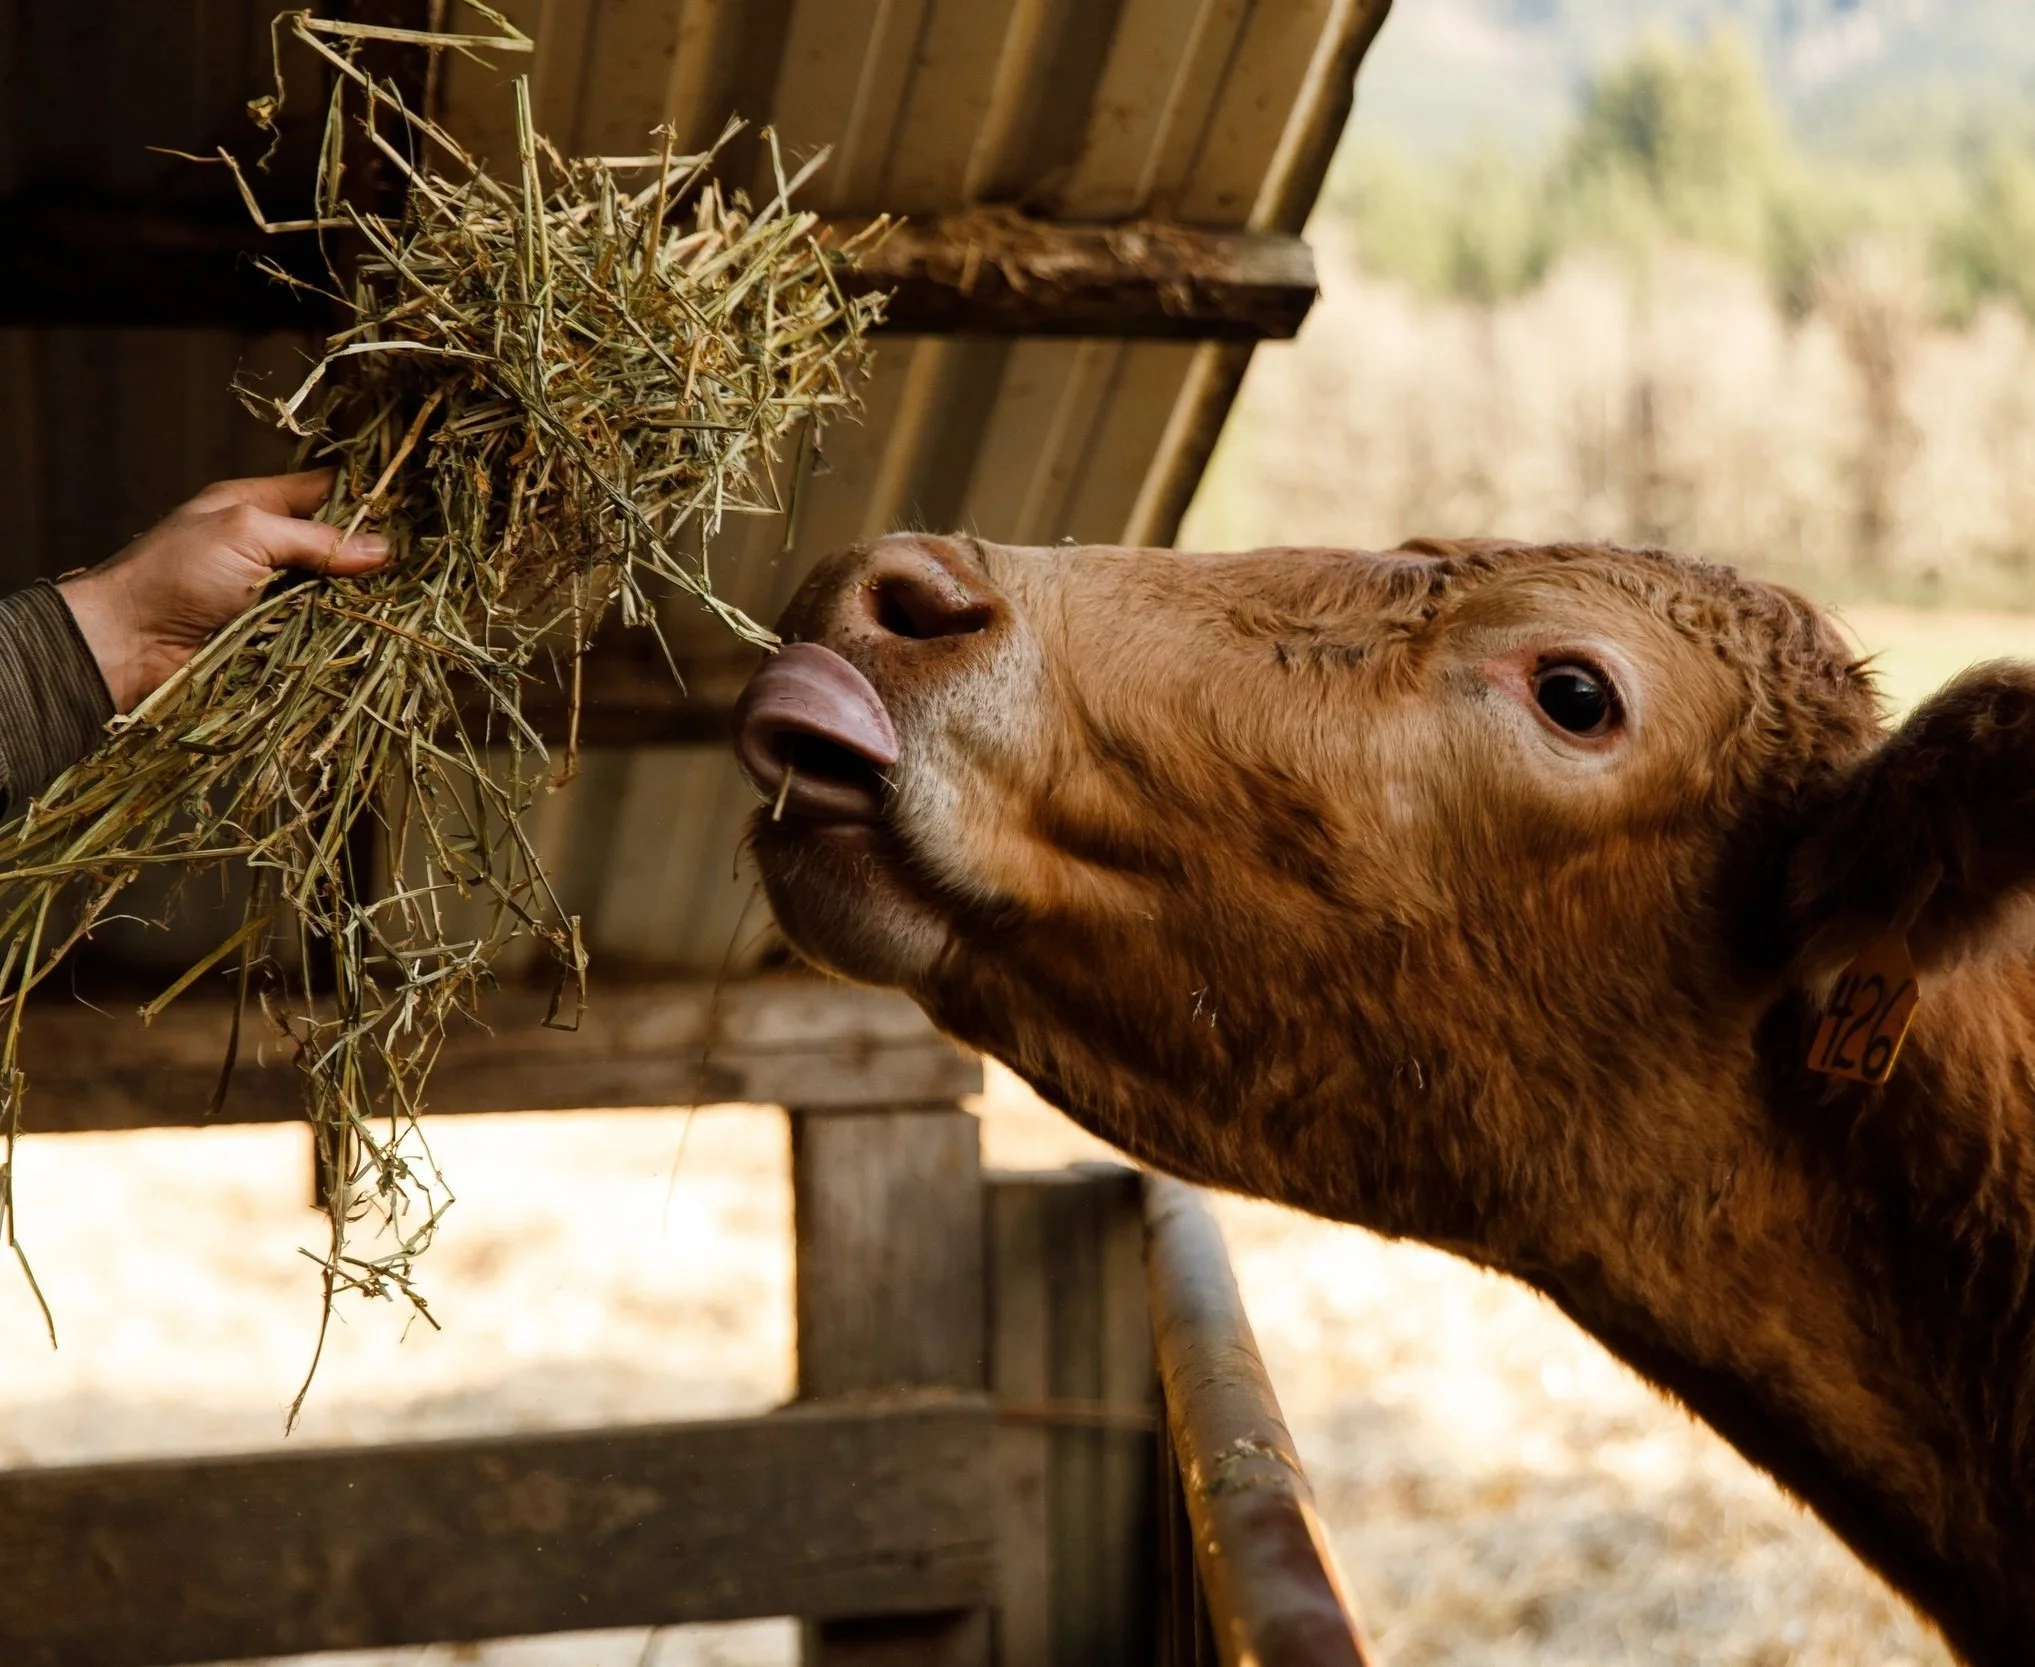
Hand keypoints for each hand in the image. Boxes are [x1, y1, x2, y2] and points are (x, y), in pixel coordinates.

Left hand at [57, 470, 388, 713]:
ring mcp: (273, 594)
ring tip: (413, 600)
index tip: (416, 506)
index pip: (326, 489)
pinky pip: (323, 630)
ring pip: (337, 591)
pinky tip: (381, 632)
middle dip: (376, 552)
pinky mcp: (275, 636)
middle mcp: (269, 546)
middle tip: (426, 560)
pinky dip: (347, 633)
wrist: (126, 644)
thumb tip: (381, 548)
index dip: (368, 494)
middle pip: (339, 542)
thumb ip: (315, 537)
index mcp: (256, 505)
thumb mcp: (245, 533)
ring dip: (366, 598)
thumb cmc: (173, 573)